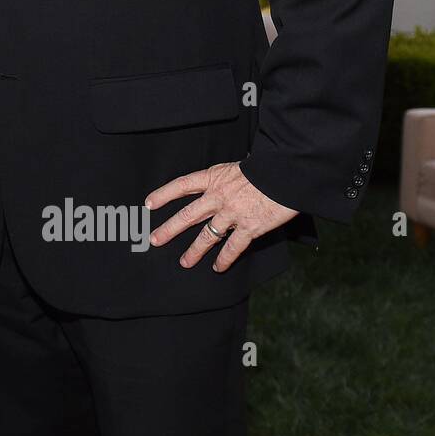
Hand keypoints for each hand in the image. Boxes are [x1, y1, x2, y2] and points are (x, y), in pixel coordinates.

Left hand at [145, 160, 296, 270]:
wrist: (286, 173)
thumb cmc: (264, 168)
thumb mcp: (234, 168)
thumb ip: (220, 180)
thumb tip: (212, 185)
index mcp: (213, 178)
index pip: (182, 185)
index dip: (163, 194)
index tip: (148, 204)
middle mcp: (218, 196)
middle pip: (188, 215)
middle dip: (169, 229)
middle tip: (155, 240)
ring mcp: (232, 213)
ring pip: (207, 235)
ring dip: (194, 250)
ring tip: (184, 262)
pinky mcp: (249, 227)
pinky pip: (232, 247)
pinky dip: (225, 259)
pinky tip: (218, 267)